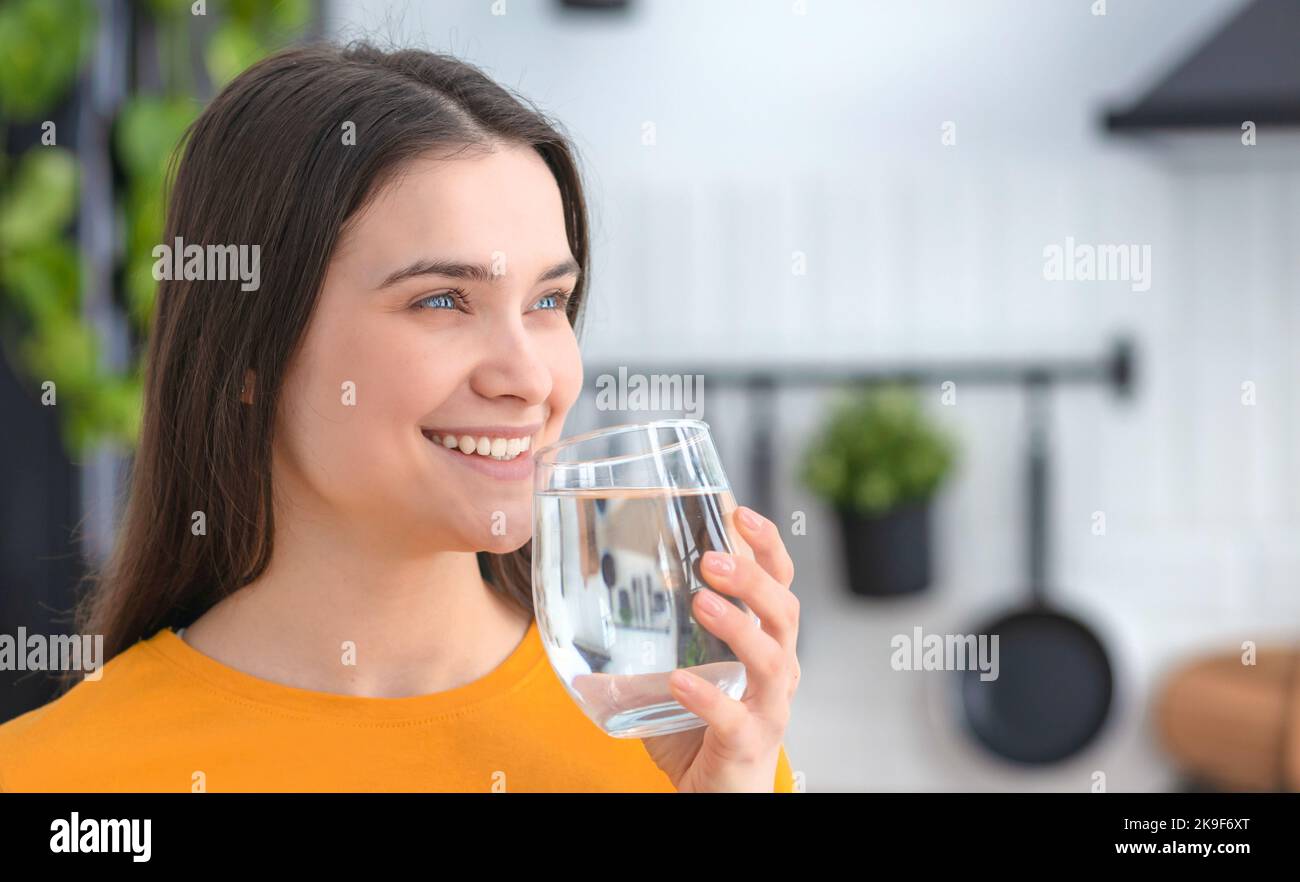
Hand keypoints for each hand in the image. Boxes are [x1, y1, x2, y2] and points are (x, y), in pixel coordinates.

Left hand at [641, 504, 800, 791]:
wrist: (714, 798)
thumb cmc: (699, 732)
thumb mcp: (674, 674)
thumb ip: (642, 641)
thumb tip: (570, 607)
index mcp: (766, 644)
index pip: (780, 584)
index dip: (766, 546)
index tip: (739, 511)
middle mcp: (779, 672)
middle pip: (784, 612)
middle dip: (752, 580)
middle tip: (710, 559)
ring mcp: (769, 710)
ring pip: (771, 659)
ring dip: (737, 626)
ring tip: (701, 601)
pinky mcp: (749, 746)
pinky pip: (734, 718)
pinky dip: (707, 696)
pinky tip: (679, 680)